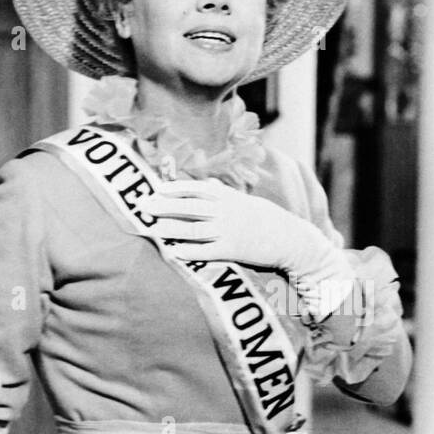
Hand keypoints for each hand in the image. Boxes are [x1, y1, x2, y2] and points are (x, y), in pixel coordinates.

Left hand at [136, 180, 352, 317]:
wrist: (290, 238)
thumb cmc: (266, 218)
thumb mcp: (245, 199)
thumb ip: (223, 192)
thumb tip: (206, 182)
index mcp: (227, 196)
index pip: (194, 189)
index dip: (172, 189)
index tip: (154, 189)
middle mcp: (225, 211)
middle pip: (188, 207)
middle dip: (163, 206)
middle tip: (142, 206)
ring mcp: (228, 230)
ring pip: (192, 228)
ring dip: (169, 227)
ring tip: (151, 227)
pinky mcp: (232, 250)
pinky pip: (205, 251)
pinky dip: (187, 251)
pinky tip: (172, 251)